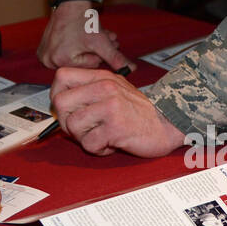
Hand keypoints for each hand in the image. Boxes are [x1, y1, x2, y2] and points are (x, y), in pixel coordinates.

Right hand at [36, 0, 135, 70]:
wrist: (72, 3)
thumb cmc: (82, 19)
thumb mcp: (101, 41)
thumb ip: (116, 57)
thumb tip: (129, 68)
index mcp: (60, 60)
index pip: (88, 66)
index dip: (97, 54)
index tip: (98, 43)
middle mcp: (49, 59)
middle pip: (80, 63)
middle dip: (94, 51)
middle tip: (100, 39)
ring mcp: (45, 54)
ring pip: (74, 57)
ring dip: (87, 48)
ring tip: (93, 36)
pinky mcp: (44, 48)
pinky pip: (64, 53)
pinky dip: (74, 47)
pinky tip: (79, 37)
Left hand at [50, 67, 185, 157]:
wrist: (168, 124)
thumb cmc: (139, 111)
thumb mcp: (115, 89)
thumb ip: (90, 90)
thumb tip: (60, 102)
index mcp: (102, 77)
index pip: (61, 76)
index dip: (57, 94)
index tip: (67, 109)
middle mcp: (105, 88)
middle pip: (61, 102)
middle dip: (66, 121)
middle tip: (82, 129)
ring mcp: (111, 107)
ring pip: (72, 125)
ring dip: (83, 138)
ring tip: (101, 136)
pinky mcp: (116, 127)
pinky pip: (89, 143)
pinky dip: (98, 149)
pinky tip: (111, 144)